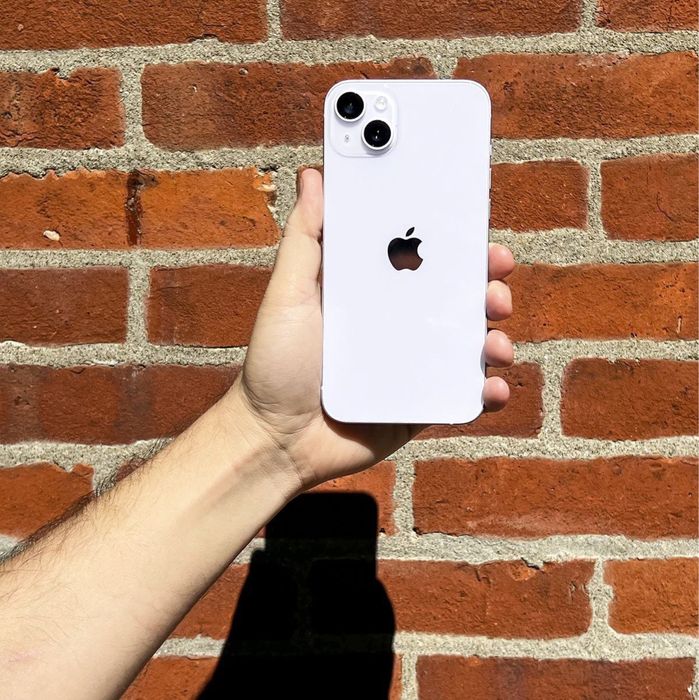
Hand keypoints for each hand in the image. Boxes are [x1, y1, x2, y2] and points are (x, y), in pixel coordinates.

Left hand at [226, 168, 514, 489]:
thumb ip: (304, 238)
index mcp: (371, 291)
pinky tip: (491, 387)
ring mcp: (414, 364)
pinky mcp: (422, 404)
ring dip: (495, 332)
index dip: (451, 236)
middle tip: (495, 274)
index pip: (420, 254)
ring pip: (470, 341)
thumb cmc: (275, 363)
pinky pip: (465, 393)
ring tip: (494, 338)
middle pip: (456, 294)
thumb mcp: (287, 293)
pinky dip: (488, 389)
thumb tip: (314, 175)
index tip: (474, 217)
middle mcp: (398, 322)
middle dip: (486, 280)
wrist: (276, 439)